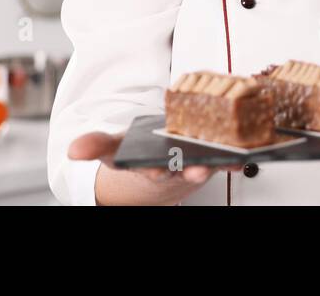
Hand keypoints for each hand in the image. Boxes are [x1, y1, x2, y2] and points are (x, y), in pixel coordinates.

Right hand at [67, 131, 241, 205]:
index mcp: (148, 168)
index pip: (150, 172)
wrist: (157, 170)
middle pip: (182, 173)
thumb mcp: (114, 148)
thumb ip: (95, 146)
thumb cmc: (138, 155)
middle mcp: (173, 171)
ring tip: (229, 160)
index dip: (154, 170)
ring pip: (207, 168)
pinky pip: (225, 160)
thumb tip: (74, 150)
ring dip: (219, 165)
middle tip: (197, 167)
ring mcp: (194, 167)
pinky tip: (245, 154)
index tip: (155, 169)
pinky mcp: (212, 160)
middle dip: (190, 170)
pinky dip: (235, 158)